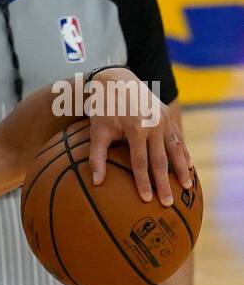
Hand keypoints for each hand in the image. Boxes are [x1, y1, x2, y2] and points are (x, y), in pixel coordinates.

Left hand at [88, 68, 191, 206]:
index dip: (144, 182)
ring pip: (176, 149)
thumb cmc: (104, 110)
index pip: (141, 162)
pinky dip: (184, 153)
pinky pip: (178, 138)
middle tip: (167, 204)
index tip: (147, 200)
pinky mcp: (169, 115)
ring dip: (181, 169)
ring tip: (186, 188)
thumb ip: (97, 157)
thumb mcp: (98, 132)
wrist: (118, 80)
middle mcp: (154, 123)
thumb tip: (96, 183)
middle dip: (164, 183)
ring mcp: (164, 118)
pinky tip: (188, 168)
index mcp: (137, 127)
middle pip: (161, 160)